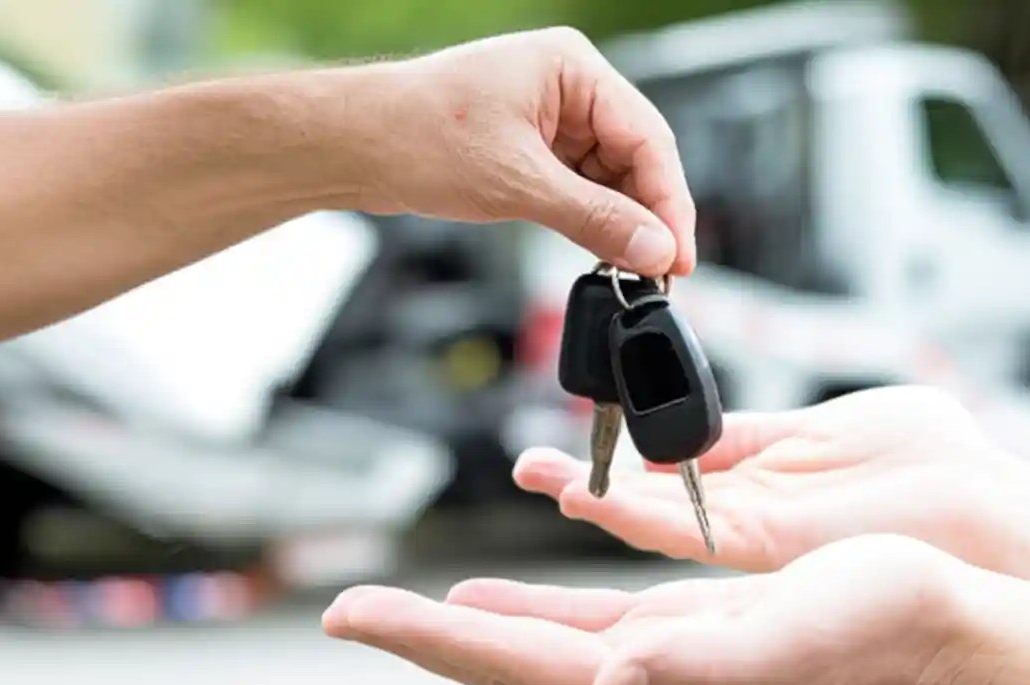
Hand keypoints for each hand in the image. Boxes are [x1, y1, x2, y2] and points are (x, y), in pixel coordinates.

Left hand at [323, 535, 973, 684]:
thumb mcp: (795, 638)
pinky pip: (588, 624)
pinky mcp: (691, 631)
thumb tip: (611, 679)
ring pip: (540, 647)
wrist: (953, 633)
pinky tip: (512, 603)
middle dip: (425, 638)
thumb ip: (700, 665)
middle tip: (351, 611)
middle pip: (507, 663)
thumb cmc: (892, 638)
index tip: (354, 614)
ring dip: (471, 630)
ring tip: (412, 613)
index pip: (515, 668)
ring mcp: (666, 660)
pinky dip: (536, 613)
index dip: (430, 644)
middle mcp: (650, 681)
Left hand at [361, 28, 695, 275]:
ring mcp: (546, 115)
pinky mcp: (526, 146)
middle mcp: (565, 85)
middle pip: (634, 156)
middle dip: (648, 215)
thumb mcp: (518, 185)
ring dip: (620, 221)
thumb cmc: (417, 136)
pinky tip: (601, 249)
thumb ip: (595, 219)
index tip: (678, 255)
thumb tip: (653, 249)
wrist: (351, 146)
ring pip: (607, 175)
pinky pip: (576, 184)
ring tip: (633, 269)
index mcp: (571, 67)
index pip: (647, 137)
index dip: (669, 202)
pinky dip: (589, 218)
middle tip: (661, 272)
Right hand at [517, 386, 1009, 572]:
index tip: (576, 436)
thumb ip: (755, 434)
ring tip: (538, 474)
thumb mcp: (823, 425)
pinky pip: (681, 526)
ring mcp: (751, 532)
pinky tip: (586, 490)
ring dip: (593, 494)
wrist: (983, 508)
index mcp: (758, 479)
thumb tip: (699, 428)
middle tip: (526, 466)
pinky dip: (629, 508)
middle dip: (585, 482)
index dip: (617, 456)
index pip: (668, 469)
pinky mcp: (764, 543)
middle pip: (645, 499)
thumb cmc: (929, 464)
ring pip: (650, 517)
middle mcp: (744, 513)